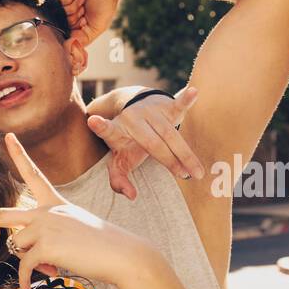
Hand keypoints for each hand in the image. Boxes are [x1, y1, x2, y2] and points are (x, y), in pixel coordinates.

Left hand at [0, 133, 156, 288]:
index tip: (9, 136)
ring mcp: (45, 226)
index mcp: (55, 204)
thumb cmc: (103, 247)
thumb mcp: (73, 236)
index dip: (20, 155)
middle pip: (2, 215)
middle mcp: (46, 211)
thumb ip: (48, 242)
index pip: (35, 174)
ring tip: (57, 267)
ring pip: (21, 250)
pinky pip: (26, 267)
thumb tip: (31, 262)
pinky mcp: (46, 245)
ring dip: (34, 264)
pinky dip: (28, 281)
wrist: (122, 254)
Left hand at [49, 0, 121, 46]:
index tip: (85, 20)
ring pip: (56, 12)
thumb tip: (67, 46)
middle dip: (74, 18)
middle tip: (84, 7)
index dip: (75, 29)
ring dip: (74, 8)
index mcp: (67, 14)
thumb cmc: (105, 3)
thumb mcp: (92, 29)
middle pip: (58, 23)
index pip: (61, 30)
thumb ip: (79, 41)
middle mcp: (60, 4)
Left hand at [88, 87, 203, 199]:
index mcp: (115, 132)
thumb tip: (131, 196)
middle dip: (169, 160)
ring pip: (170, 134)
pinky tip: (194, 91)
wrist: (134, 110)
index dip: (100, 126)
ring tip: (196, 171)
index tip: (93, 121)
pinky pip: (177, 105)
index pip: (107, 131)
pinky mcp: (165, 107)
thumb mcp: (118, 161)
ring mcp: (149, 112)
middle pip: (153, 143)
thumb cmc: (127, 142)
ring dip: (185, 153)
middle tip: (182, 175)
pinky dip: (186, 100)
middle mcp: (132, 119)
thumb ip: (118, 181)